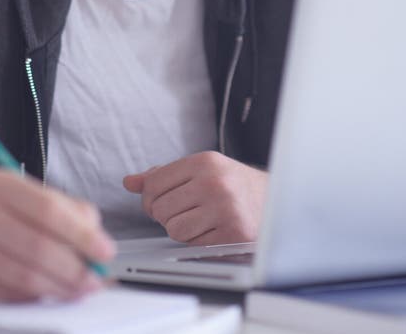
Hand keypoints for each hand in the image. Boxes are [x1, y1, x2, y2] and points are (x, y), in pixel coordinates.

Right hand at [0, 168, 114, 301]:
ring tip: (78, 290)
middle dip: (75, 268)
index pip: (48, 209)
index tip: (105, 251)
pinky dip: (33, 299)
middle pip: (38, 246)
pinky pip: (5, 296)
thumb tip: (96, 236)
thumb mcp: (18, 196)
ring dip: (59, 288)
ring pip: (23, 277)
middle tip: (95, 279)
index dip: (82, 234)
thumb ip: (61, 208)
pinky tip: (46, 295)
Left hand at [123, 151, 266, 244]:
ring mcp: (225, 208)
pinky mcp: (233, 233)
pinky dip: (196, 241)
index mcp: (204, 162)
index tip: (160, 200)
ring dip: (180, 229)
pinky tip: (211, 230)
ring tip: (198, 220)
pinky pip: (193, 244)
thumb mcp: (201, 169)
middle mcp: (214, 182)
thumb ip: (163, 175)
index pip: (154, 183)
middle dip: (165, 214)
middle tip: (183, 211)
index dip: (150, 197)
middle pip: (160, 208)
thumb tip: (130, 182)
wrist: (275, 199)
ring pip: (174, 229)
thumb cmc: (233, 184)